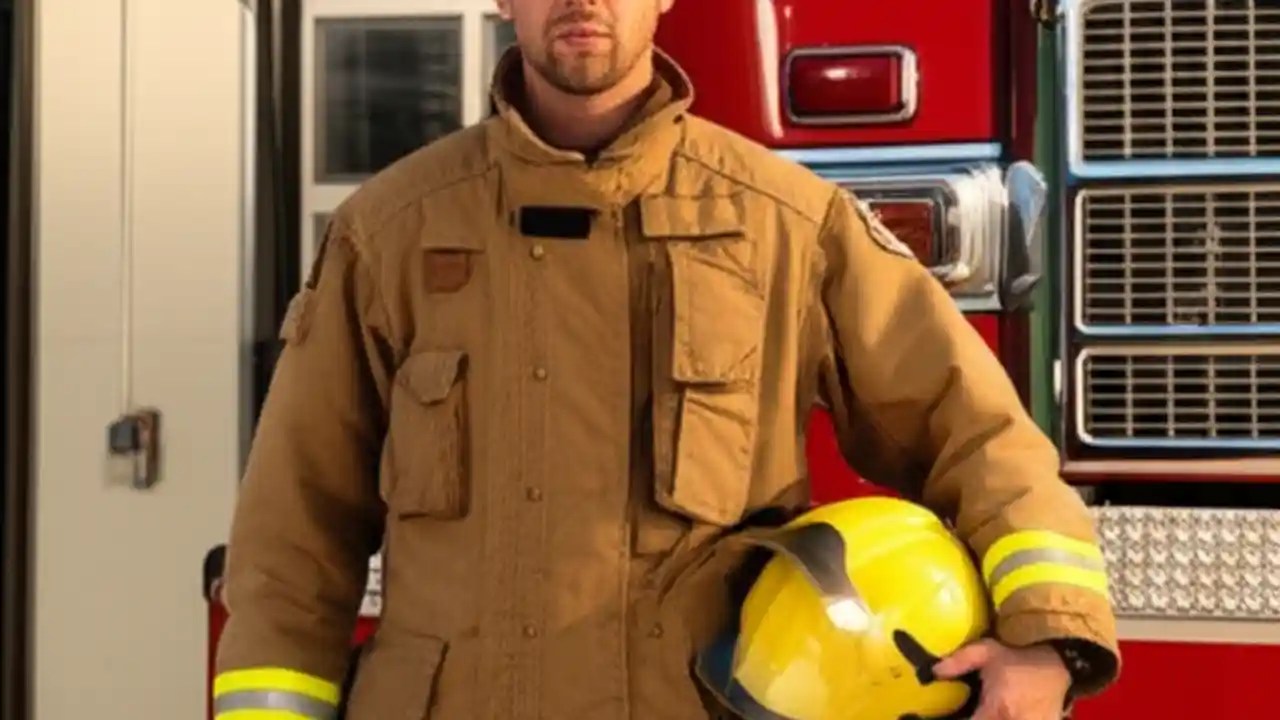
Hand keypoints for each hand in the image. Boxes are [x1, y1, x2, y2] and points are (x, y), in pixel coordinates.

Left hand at [932, 639, 1069, 719]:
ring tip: (987, 712)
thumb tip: (933, 671)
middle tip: (975, 712)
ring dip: (990, 719)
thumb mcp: (986, 652)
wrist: (1057, 662)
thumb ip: (959, 661)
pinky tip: (1005, 713)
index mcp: (997, 709)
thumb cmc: (1018, 658)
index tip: (952, 716)